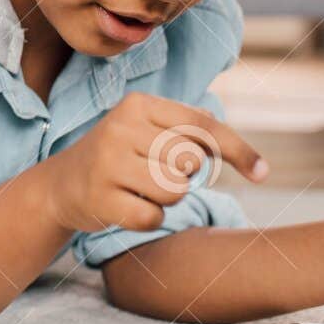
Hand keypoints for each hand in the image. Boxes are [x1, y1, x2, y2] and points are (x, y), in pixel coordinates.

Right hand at [41, 92, 267, 234]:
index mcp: (137, 104)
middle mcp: (120, 128)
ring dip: (166, 199)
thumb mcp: (150, 131)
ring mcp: (107, 163)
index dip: (238, 149)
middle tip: (153, 172)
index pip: (202, 126)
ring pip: (175, 191)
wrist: (60, 184)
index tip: (263, 173)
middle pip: (190, 162)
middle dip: (183, 175)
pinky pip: (152, 218)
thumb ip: (194, 134)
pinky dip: (148, 219)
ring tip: (139, 189)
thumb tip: (251, 161)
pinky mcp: (99, 198)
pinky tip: (125, 206)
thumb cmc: (120, 156)